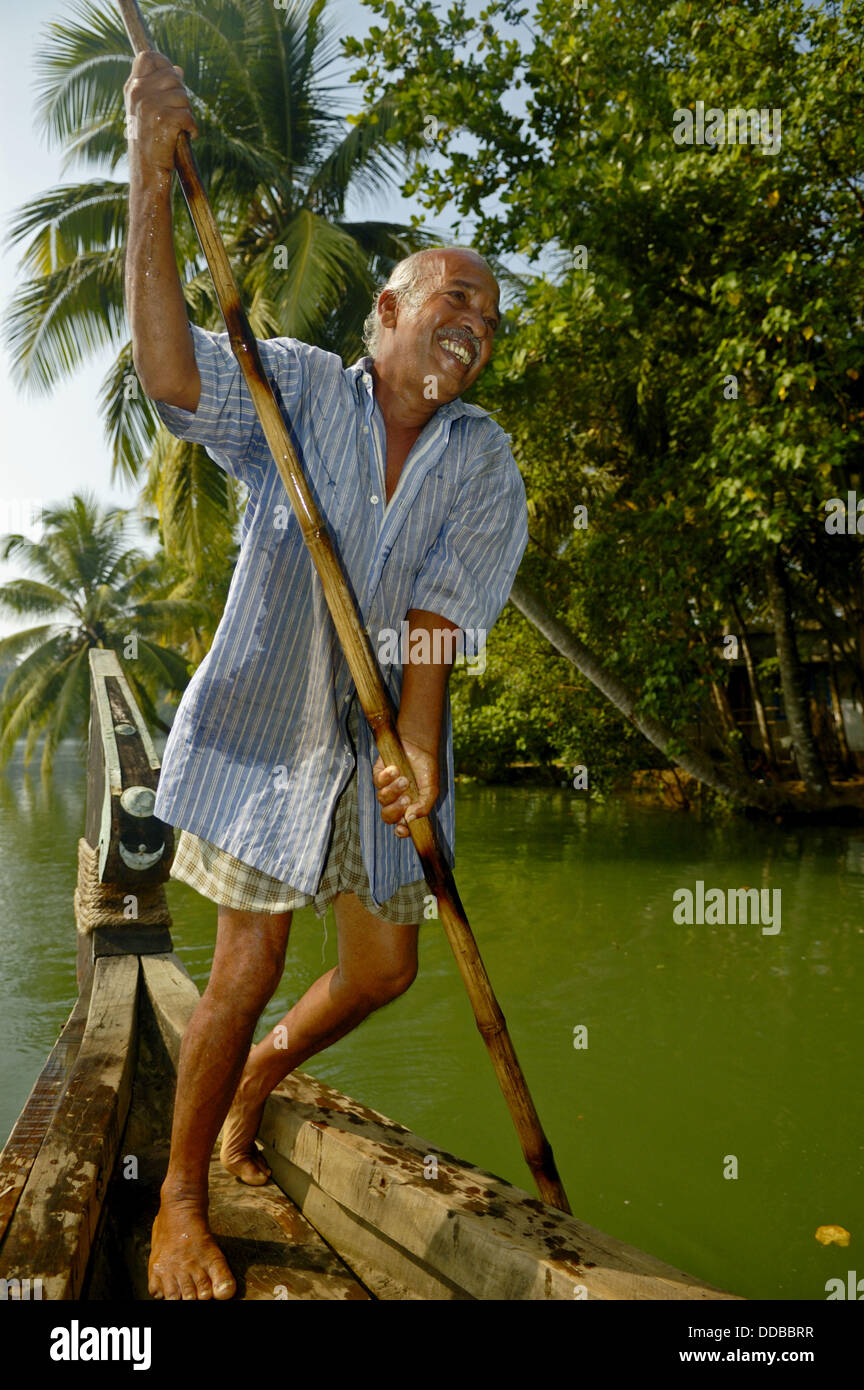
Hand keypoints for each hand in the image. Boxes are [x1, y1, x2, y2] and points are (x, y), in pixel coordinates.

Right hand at [124, 52, 198, 173]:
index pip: (148, 57)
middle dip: (181, 95)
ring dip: (187, 113)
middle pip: (173, 75)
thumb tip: (179, 70)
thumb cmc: (150, 144)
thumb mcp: (149, 112)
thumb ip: (160, 89)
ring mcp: (150, 105)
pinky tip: (185, 136)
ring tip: (178, 129)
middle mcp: (138, 93)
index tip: (172, 75)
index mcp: (132, 88)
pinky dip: (192, 128)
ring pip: (183, 96)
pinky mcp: (164, 120)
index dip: (164, 62)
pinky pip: (188, 115)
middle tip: (176, 115)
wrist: (147, 174)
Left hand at [372, 739, 438, 837]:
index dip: (401, 831)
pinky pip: (377, 782)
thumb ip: (424, 806)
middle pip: (388, 816)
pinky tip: (395, 769)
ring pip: (382, 799)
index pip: (402, 826)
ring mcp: (386, 788)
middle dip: (396, 809)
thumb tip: (409, 819)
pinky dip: (386, 777)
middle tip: (407, 798)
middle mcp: (396, 801)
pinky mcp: (378, 775)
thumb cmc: (426, 768)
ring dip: (394, 791)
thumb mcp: (431, 789)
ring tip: (404, 779)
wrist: (420, 745)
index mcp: (409, 808)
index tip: (402, 828)